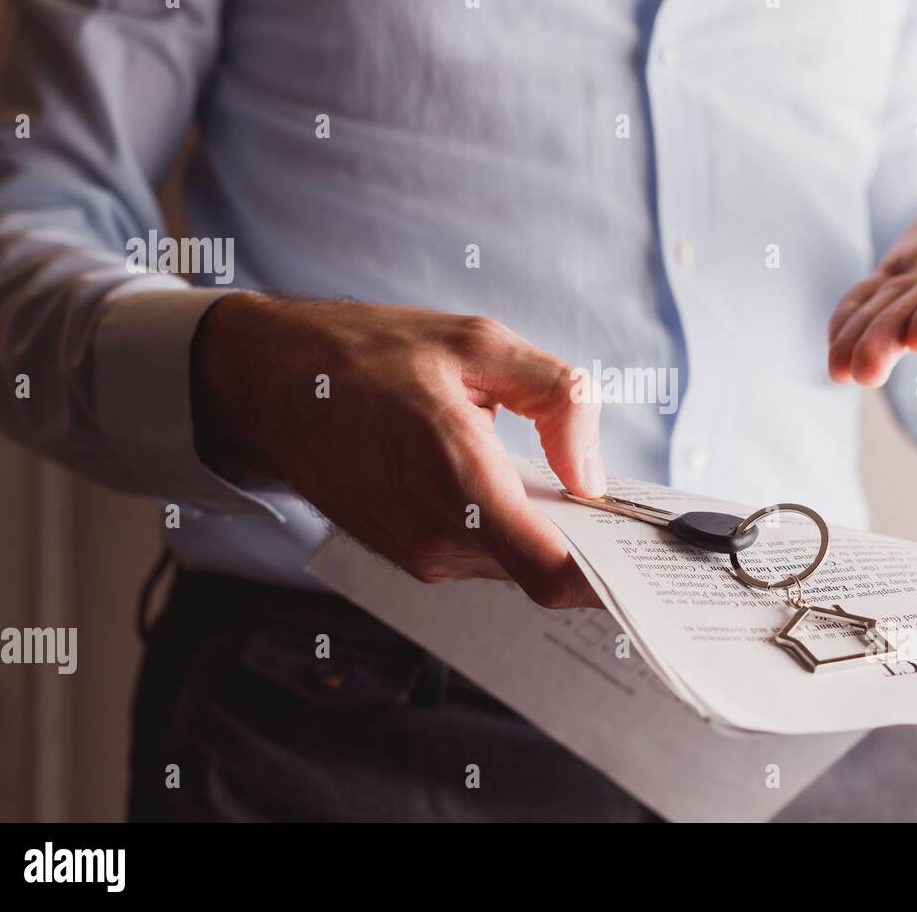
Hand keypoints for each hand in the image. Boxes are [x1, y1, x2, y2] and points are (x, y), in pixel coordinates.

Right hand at [191, 294, 605, 608]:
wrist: (268, 383)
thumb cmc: (368, 353)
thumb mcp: (478, 341)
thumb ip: (557, 398)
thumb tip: (592, 472)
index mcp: (457, 481)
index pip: (553, 573)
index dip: (611, 575)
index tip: (649, 552)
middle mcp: (434, 535)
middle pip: (544, 572)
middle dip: (587, 541)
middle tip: (617, 496)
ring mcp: (416, 553)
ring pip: (514, 566)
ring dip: (543, 531)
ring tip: (556, 473)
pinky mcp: (405, 553)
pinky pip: (481, 556)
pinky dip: (508, 528)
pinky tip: (507, 480)